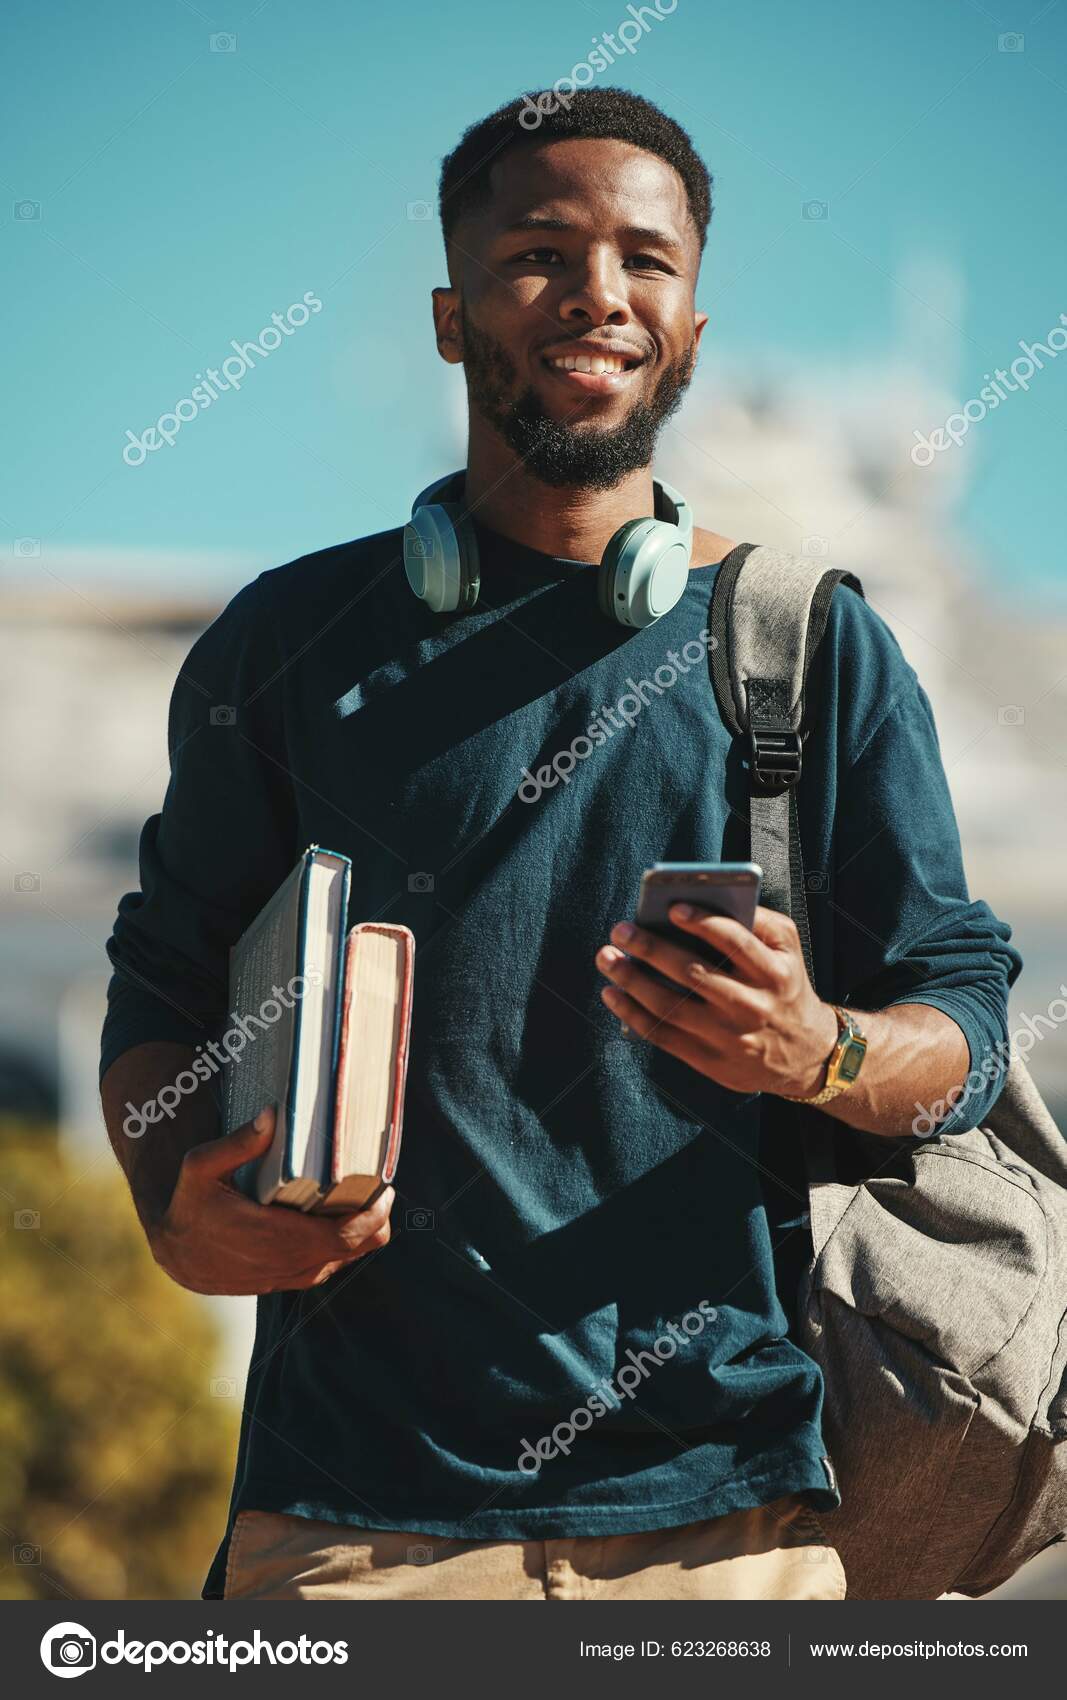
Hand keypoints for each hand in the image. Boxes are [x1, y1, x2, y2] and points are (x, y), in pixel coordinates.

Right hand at [147, 1107, 393, 1294]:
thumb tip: (272, 1116)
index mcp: (269, 1237)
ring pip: (338, 1263)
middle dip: (374, 1225)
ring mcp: (283, 1277)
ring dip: (359, 1238)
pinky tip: (343, 1224)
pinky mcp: (280, 1283)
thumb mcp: (201, 1166)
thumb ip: (237, 1143)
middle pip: (350, 1251)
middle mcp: (281, 1264)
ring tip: (367, 1203)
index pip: (340, 1236)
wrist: (173, 1251)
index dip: (370, 1218)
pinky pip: (322, 1270)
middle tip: (383, 1193)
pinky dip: (339, 1250)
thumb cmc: (190, 1203)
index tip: (386, 1192)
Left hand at [595, 904, 838, 1098]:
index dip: (704, 924)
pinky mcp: (711, 1062)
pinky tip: (613, 994)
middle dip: (651, 949)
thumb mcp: (788, 950)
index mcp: (774, 973)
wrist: (805, 1053)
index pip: (737, 943)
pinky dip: (633, 1014)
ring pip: (671, 1007)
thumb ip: (756, 922)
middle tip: (620, 930)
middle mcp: (752, 1007)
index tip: (672, 908)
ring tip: (607, 958)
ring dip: (632, 981)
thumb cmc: (784, 986)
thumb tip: (704, 899)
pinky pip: (664, 1037)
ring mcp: (729, 1038)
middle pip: (693, 974)